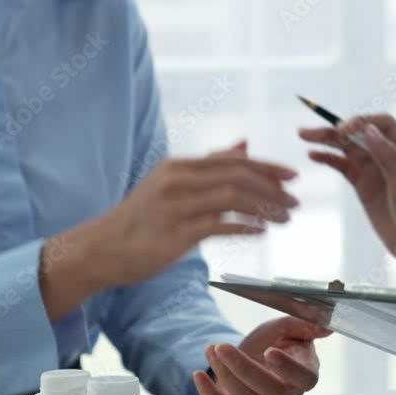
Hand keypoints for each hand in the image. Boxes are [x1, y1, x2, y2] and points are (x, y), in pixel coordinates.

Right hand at [40, 142, 298, 319]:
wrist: (100, 249)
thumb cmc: (141, 219)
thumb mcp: (173, 185)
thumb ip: (210, 166)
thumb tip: (244, 145)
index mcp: (179, 166)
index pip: (234, 161)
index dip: (267, 167)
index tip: (292, 177)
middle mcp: (178, 180)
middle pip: (238, 176)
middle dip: (273, 187)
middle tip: (295, 201)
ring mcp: (176, 206)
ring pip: (234, 198)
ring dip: (265, 208)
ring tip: (285, 217)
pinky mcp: (176, 233)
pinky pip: (220, 225)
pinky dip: (245, 226)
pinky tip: (262, 231)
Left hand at [192, 317, 329, 394]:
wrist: (253, 352)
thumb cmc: (275, 340)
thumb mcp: (288, 326)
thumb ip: (305, 325)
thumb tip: (326, 327)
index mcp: (305, 372)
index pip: (304, 378)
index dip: (288, 368)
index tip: (270, 352)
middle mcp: (287, 393)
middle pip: (271, 391)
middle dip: (244, 369)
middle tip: (224, 348)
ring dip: (226, 374)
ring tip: (214, 349)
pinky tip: (199, 374)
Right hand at [300, 115, 395, 266]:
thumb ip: (388, 157)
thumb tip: (369, 130)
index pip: (382, 125)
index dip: (361, 123)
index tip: (343, 131)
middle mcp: (390, 157)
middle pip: (360, 134)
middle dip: (336, 130)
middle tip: (310, 132)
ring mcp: (376, 171)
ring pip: (349, 149)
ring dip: (328, 141)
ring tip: (305, 136)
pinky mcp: (364, 186)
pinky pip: (344, 167)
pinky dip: (329, 159)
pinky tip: (314, 155)